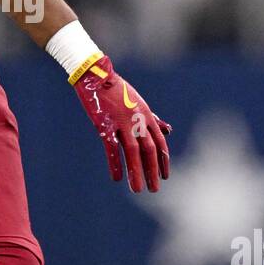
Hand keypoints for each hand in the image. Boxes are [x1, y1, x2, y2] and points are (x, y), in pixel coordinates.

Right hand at [72, 55, 170, 192]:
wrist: (95, 74)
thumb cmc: (117, 89)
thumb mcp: (139, 103)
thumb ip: (153, 119)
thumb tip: (168, 131)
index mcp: (146, 115)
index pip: (160, 142)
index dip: (163, 160)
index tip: (165, 176)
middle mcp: (137, 119)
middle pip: (149, 150)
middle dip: (152, 171)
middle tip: (154, 189)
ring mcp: (121, 122)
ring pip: (133, 152)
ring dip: (136, 172)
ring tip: (137, 189)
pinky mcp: (104, 124)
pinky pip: (112, 148)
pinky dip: (115, 164)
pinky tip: (116, 178)